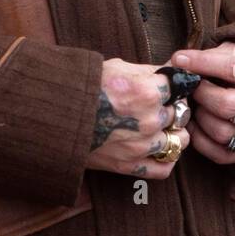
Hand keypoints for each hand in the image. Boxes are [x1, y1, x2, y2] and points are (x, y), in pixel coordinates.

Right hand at [85, 58, 189, 178]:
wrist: (55, 115)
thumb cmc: (83, 86)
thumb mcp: (117, 67)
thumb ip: (148, 70)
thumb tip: (172, 68)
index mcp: (147, 92)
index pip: (178, 87)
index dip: (170, 85)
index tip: (164, 86)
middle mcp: (149, 120)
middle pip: (179, 113)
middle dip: (170, 107)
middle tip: (156, 104)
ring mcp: (141, 145)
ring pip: (179, 140)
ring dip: (172, 132)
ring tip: (158, 126)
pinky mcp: (131, 165)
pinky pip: (164, 168)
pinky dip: (165, 158)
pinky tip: (157, 147)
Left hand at [168, 42, 234, 166]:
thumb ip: (211, 55)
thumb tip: (178, 63)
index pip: (233, 68)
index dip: (202, 63)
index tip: (179, 59)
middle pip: (225, 105)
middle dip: (200, 93)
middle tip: (190, 86)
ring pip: (219, 131)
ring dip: (199, 116)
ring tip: (195, 103)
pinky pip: (217, 153)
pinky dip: (198, 137)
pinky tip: (194, 122)